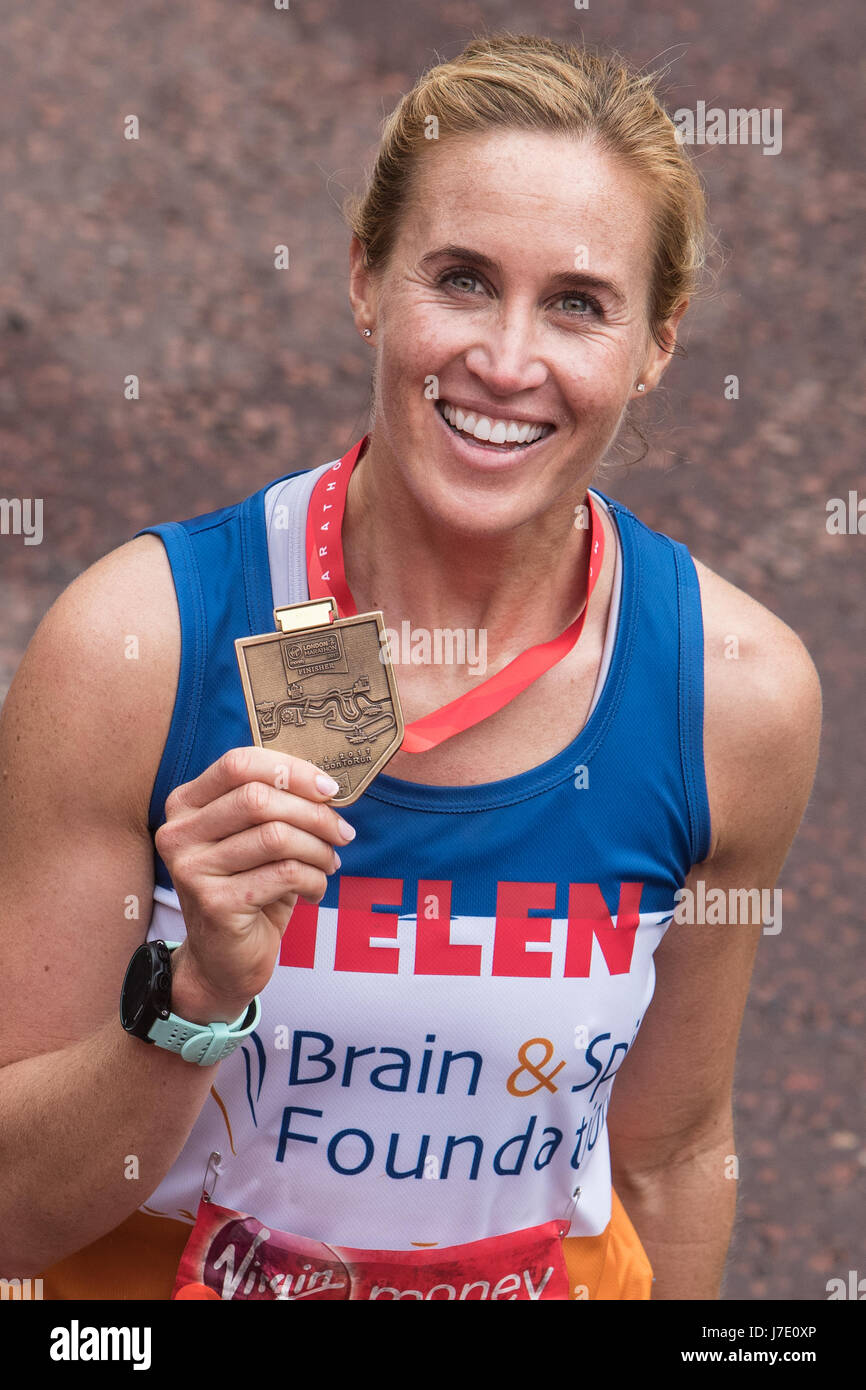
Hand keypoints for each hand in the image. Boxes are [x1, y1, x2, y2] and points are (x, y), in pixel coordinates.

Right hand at [154, 747, 354, 1020]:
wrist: (223, 961)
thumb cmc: (248, 888)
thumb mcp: (256, 839)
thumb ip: (276, 804)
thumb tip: (326, 784)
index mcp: (186, 804)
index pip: (239, 763)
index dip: (290, 769)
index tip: (329, 788)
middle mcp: (178, 832)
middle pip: (259, 799)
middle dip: (314, 814)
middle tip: (341, 834)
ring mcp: (191, 869)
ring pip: (276, 837)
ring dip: (318, 850)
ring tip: (329, 864)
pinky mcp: (214, 902)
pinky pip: (283, 874)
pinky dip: (313, 880)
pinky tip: (314, 891)